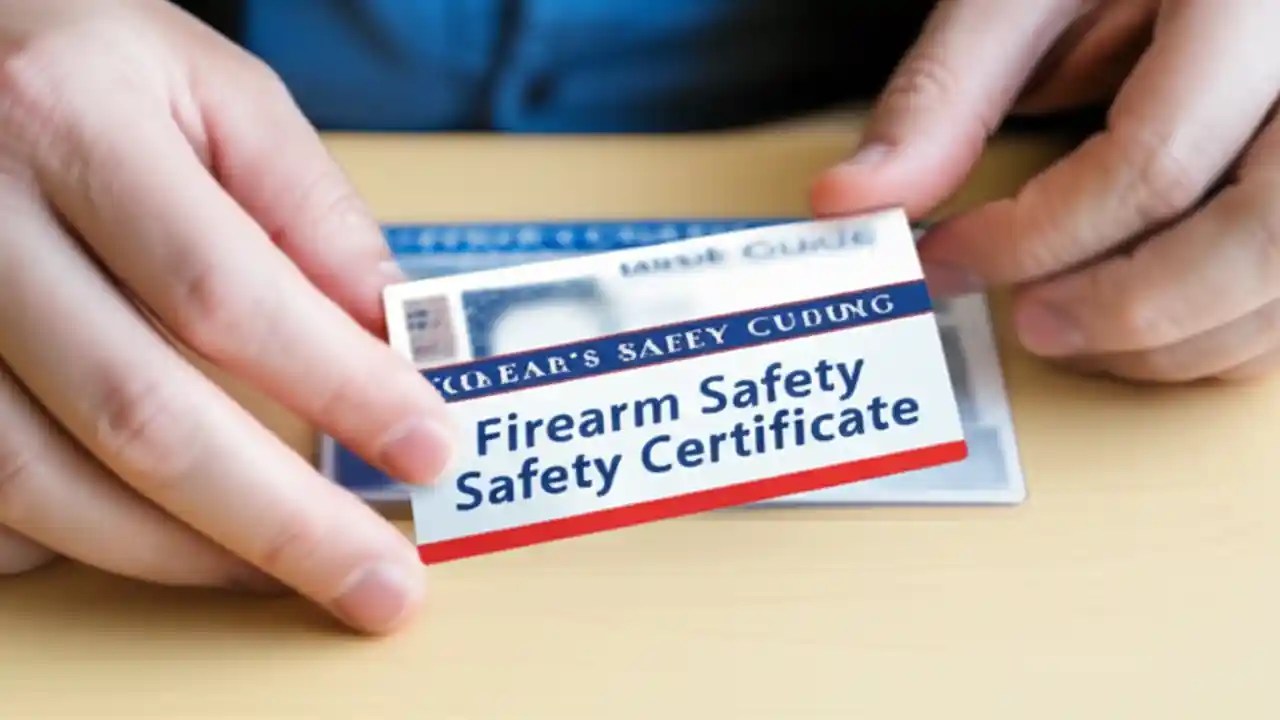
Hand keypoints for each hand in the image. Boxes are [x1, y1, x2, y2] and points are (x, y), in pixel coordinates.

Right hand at [0, 0, 451, 633]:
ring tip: (288, 571)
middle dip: (278, 522)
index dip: (337, 387)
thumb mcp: (211, 88)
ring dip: (184, 553)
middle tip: (381, 586)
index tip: (427, 449)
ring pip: (41, 479)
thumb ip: (309, 208)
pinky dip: (74, 537)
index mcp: (70, 122)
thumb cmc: (84, 60)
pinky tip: (159, 536)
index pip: (224, 292)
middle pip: (137, 414)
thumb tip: (395, 335)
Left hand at [813, 0, 1279, 382]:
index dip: (1035, 239)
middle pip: (1262, 240)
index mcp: (1249, 3)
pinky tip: (1147, 325)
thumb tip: (854, 200)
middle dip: (1131, 313)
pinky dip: (1225, 328)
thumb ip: (946, 94)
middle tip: (1032, 326)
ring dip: (1180, 339)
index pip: (1154, 162)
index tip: (947, 261)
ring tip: (1077, 331)